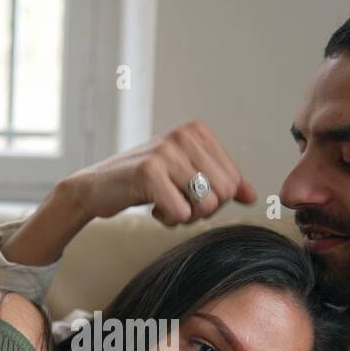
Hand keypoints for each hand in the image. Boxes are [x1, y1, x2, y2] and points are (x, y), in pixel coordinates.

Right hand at [62, 119, 257, 225]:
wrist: (96, 187)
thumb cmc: (143, 182)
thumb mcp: (185, 176)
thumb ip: (220, 182)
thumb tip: (252, 196)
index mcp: (197, 131)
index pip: (233, 180)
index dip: (214, 199)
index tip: (188, 195)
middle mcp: (184, 135)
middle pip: (223, 193)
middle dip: (203, 210)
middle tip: (178, 204)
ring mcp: (166, 151)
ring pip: (205, 205)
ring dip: (186, 216)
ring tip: (164, 204)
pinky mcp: (149, 172)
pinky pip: (182, 214)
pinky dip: (168, 219)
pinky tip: (151, 207)